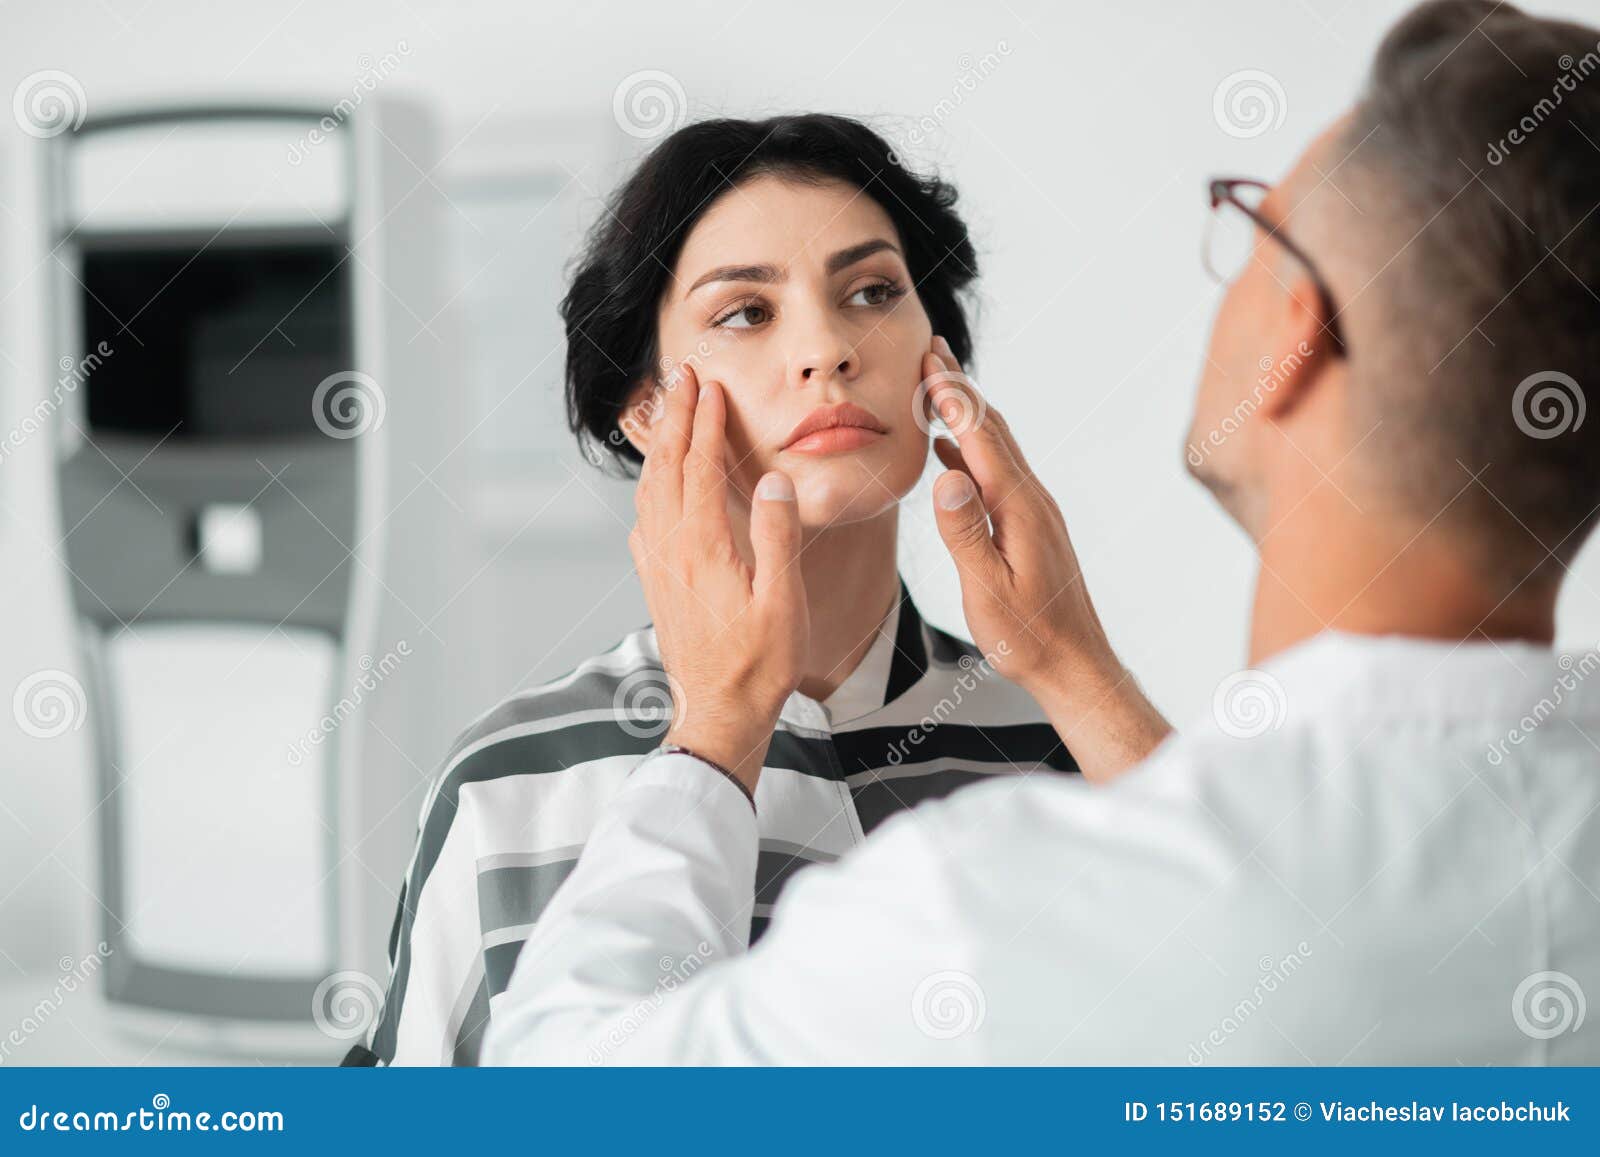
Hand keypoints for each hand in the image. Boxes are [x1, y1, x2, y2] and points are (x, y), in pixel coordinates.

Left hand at [628, 363, 807, 793]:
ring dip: (659, 447)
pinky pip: (645, 521)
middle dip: (674, 418)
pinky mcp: (657, 585)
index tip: (710, 387)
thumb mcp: (784, 602)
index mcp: (703, 548)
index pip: (699, 468)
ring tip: (668, 414)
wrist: (718, 715)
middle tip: (681, 378)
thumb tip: (772, 481)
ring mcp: (659, 568)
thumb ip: (777, 537)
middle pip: (665, 468)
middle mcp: (671, 551)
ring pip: (650, 491)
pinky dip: (650, 487)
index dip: (705, 423)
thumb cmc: (760, 665)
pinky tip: (655, 487)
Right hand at [922, 336, 1170, 780]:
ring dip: (967, 415)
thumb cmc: (1029, 638)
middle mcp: (1032, 500)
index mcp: (1019, 508)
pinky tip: (950, 455)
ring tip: (938, 389)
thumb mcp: (987, 590)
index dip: (954, 395)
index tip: (929, 359)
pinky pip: (997, 475)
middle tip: (932, 351)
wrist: (1075, 666)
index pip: (981, 437)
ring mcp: (1034, 512)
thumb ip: (965, 532)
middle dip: (961, 388)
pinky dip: (971, 452)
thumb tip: (945, 475)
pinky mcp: (1031, 528)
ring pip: (997, 449)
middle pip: (993, 430)